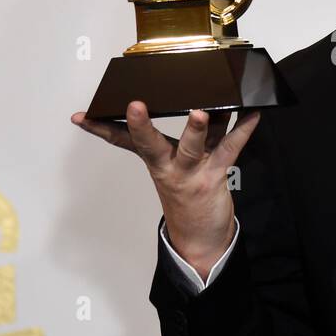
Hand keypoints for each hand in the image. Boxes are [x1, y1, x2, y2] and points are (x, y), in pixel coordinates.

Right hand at [71, 101, 260, 270]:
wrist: (201, 236)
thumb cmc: (189, 192)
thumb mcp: (181, 161)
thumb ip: (194, 132)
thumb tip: (203, 99)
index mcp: (155, 160)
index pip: (123, 141)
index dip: (101, 129)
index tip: (82, 116)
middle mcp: (169, 165)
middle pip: (151, 144)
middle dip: (142, 126)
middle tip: (135, 106)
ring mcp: (191, 172)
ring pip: (192, 147)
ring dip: (196, 129)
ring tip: (199, 112)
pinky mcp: (215, 176)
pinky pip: (230, 150)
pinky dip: (243, 131)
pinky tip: (252, 114)